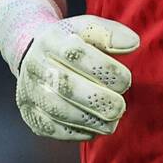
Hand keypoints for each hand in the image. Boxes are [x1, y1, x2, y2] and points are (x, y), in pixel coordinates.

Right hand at [16, 14, 139, 139]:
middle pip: (64, 85)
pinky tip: (94, 129)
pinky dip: (76, 133)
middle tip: (120, 107)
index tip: (126, 80)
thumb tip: (133, 43)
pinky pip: (51, 128)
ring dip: (89, 120)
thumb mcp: (86, 29)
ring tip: (112, 121)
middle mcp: (35, 65)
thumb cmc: (69, 42)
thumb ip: (110, 34)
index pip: (76, 53)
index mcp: (51, 40)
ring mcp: (29, 90)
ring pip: (57, 110)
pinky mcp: (29, 113)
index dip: (103, 69)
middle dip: (97, 100)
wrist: (32, 54)